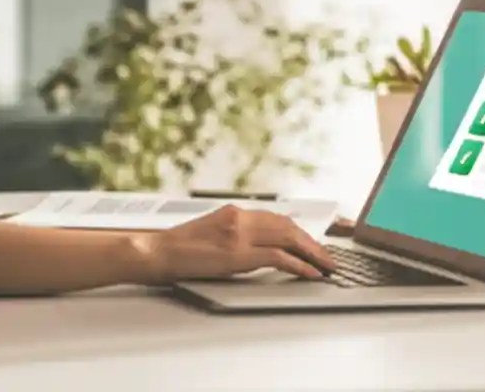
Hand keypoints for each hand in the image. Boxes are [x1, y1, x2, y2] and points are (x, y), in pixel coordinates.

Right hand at [142, 205, 335, 283]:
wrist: (157, 252)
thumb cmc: (178, 247)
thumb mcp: (209, 232)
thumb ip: (233, 233)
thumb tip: (256, 245)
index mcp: (233, 212)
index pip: (276, 218)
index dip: (298, 231)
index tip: (311, 242)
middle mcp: (239, 218)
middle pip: (287, 226)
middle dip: (311, 242)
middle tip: (327, 256)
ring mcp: (239, 235)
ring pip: (288, 238)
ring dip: (312, 252)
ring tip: (326, 265)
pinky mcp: (238, 254)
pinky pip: (278, 257)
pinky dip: (299, 265)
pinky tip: (310, 272)